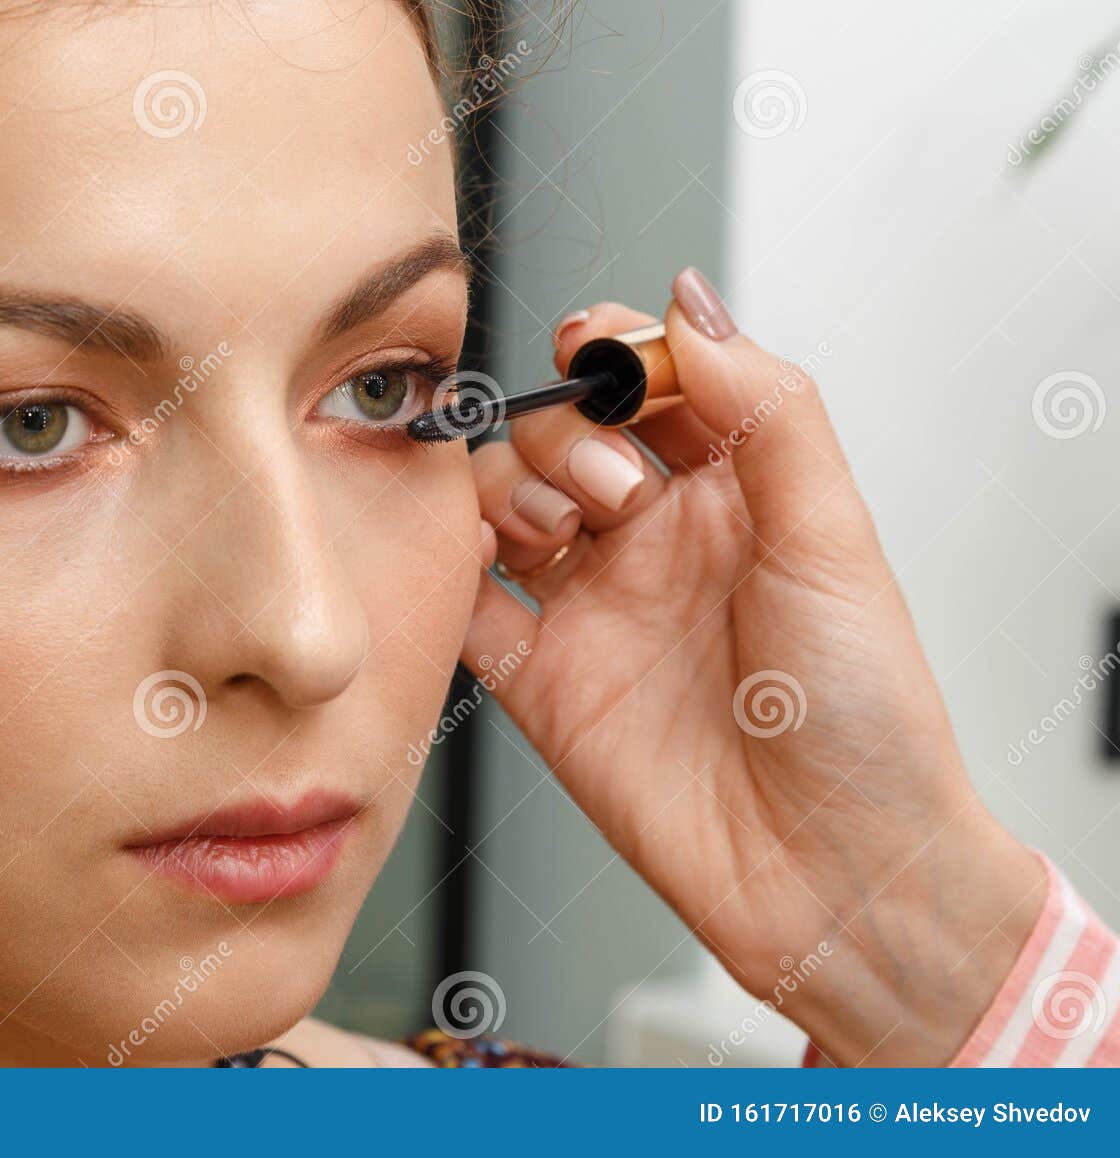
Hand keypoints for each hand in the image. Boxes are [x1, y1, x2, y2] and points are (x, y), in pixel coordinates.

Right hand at [464, 268, 1045, 1065]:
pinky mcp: (540, 679)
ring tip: (560, 534)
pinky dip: (449, 575)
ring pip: (501, 504)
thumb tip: (689, 303)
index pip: (646, 382)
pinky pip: (467, 606)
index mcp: (730, 494)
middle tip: (609, 486)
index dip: (610, 353)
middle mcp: (652, 541)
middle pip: (557, 432)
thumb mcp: (834, 535)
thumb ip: (765, 408)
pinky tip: (475, 565)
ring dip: (508, 492)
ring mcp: (591, 607)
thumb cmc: (862, 715)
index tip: (596, 353)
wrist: (831, 870)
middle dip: (562, 431)